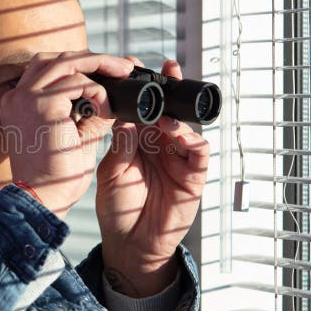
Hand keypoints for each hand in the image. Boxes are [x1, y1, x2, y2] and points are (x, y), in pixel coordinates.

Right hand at [0, 51, 132, 218]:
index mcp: (19, 103)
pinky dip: (97, 92)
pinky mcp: (41, 105)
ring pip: (67, 63)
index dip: (78, 65)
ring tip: (123, 73)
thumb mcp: (75, 135)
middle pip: (56, 58)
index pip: (47, 69)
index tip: (105, 72)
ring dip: (99, 65)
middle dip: (91, 58)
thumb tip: (112, 94)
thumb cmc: (56, 175)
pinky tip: (106, 110)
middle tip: (122, 66)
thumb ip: (89, 112)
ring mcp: (26, 98)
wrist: (43, 198)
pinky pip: (77, 84)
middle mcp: (17, 96)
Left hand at [95, 58, 209, 296]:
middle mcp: (160, 145)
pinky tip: (177, 135)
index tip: (134, 67)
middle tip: (166, 68)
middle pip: (170, 110)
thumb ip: (120, 146)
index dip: (143, 89)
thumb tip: (124, 118)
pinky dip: (191, 139)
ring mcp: (178, 159)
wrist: (130, 243)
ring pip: (186, 127)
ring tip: (164, 113)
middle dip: (170, 88)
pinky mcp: (193, 177)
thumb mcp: (111, 172)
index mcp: (139, 140)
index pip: (144, 108)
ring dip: (178, 116)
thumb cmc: (117, 208)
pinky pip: (199, 152)